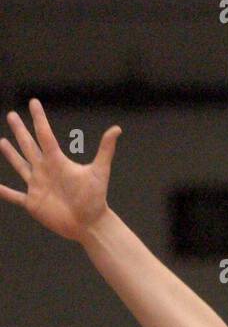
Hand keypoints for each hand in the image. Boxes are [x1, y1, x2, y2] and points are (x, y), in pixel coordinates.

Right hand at [0, 99, 121, 240]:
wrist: (90, 224)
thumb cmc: (95, 199)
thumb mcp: (99, 172)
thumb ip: (106, 150)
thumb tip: (117, 129)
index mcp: (57, 161)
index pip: (45, 135)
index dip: (39, 119)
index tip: (34, 102)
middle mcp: (45, 170)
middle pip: (29, 146)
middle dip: (20, 131)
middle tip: (12, 115)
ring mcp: (37, 186)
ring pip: (21, 166)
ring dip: (11, 154)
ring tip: (2, 142)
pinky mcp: (33, 203)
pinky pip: (15, 196)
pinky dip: (5, 193)